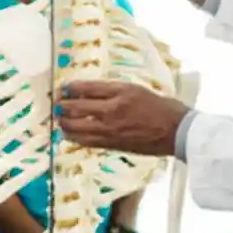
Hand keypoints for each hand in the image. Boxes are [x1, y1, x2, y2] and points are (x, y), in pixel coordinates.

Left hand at [55, 81, 188, 155]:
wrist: (176, 131)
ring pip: (76, 127)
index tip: (62, 88)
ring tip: (59, 119)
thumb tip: (88, 92)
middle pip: (75, 108)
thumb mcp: (136, 90)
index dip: (70, 88)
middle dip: (61, 105)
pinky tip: (70, 133)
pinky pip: (85, 141)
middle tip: (56, 103)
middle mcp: (111, 111)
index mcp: (119, 93)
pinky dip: (74, 136)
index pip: (85, 88)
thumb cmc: (160, 108)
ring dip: (64, 122)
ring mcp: (109, 130)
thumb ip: (112, 90)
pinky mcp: (111, 144)